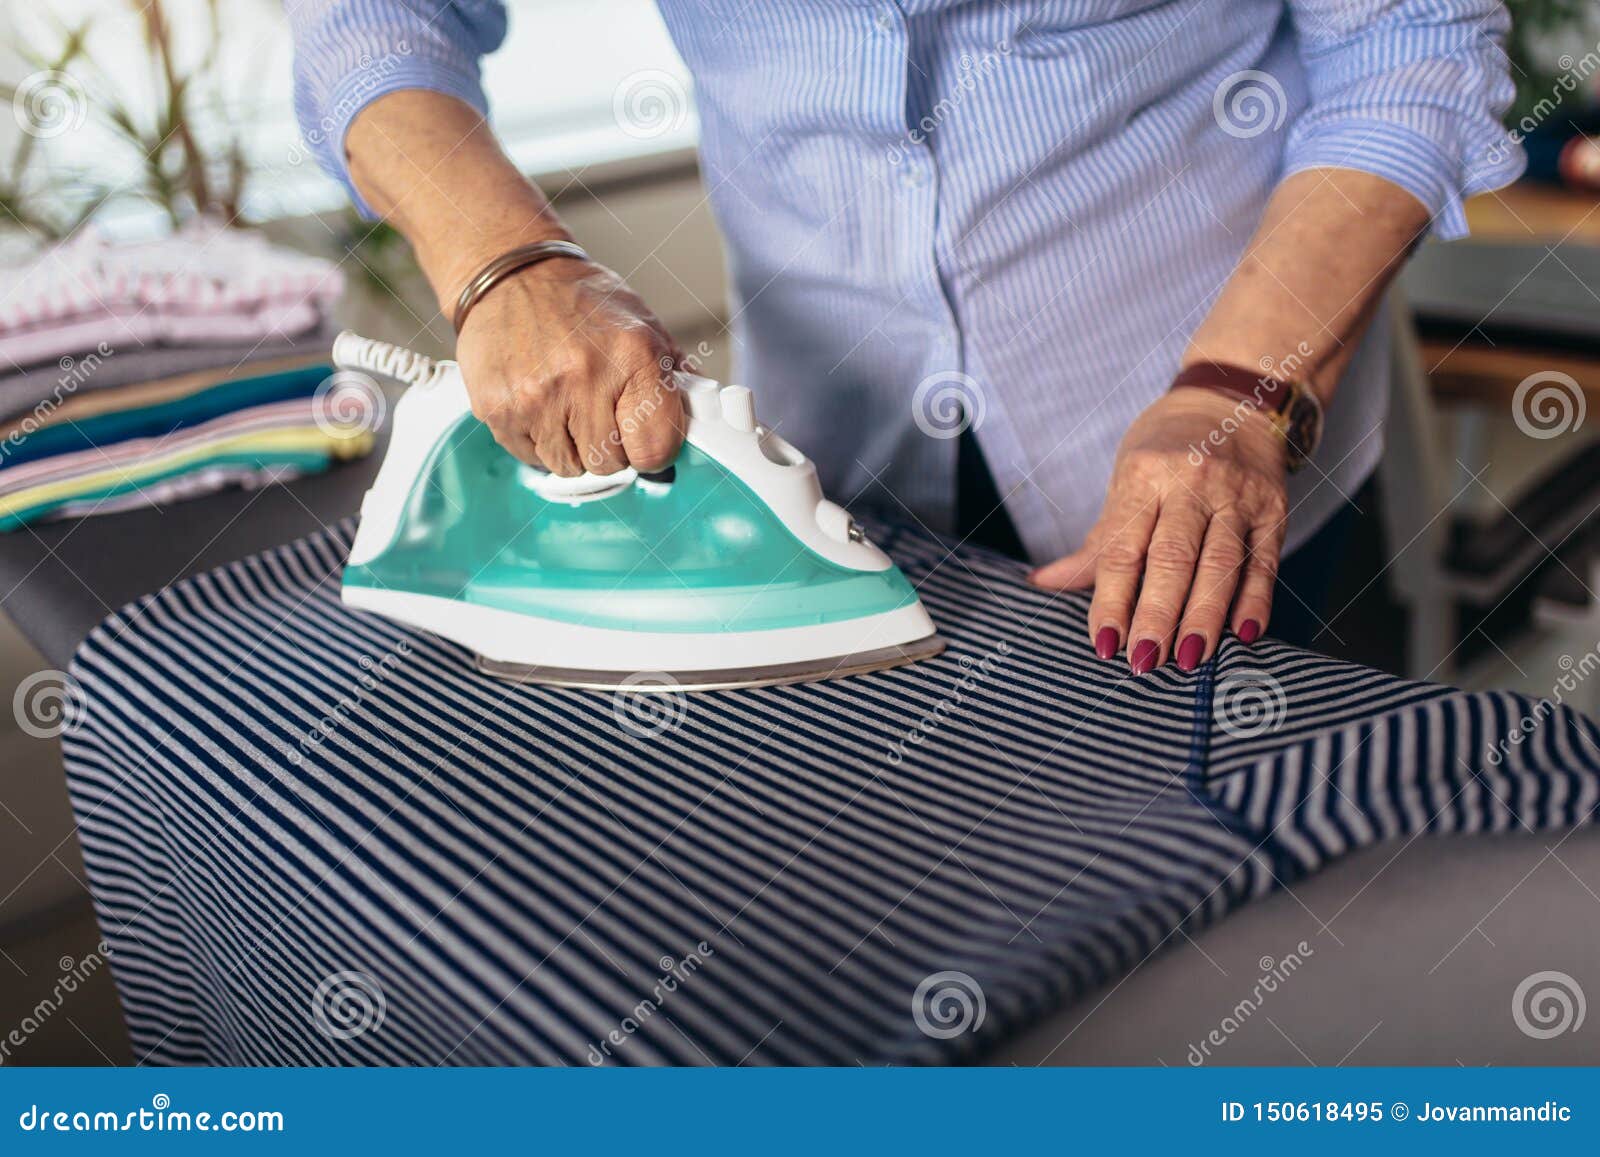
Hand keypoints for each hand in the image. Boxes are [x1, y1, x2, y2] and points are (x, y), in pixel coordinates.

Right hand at [454, 254, 685, 475]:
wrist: (511, 273)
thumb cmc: (579, 299)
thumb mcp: (642, 324)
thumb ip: (672, 376)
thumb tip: (700, 419)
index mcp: (632, 355)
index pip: (655, 447)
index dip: (652, 449)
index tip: (644, 440)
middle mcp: (583, 377)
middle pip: (609, 463)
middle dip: (609, 445)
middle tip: (598, 410)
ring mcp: (536, 397)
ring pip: (569, 467)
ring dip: (572, 446)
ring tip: (566, 403)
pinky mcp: (498, 409)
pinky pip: (530, 457)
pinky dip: (538, 440)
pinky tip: (539, 404)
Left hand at [1030, 388, 1288, 672]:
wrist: (1229, 402)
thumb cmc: (1164, 452)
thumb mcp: (1125, 484)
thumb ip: (1096, 545)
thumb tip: (1042, 582)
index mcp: (1143, 478)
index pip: (1123, 549)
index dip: (1112, 600)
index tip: (1104, 644)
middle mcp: (1191, 482)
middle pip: (1173, 558)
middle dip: (1157, 614)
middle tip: (1144, 661)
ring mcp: (1236, 494)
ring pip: (1220, 562)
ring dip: (1204, 616)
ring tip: (1189, 659)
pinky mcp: (1273, 508)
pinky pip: (1264, 560)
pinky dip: (1255, 600)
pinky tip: (1243, 634)